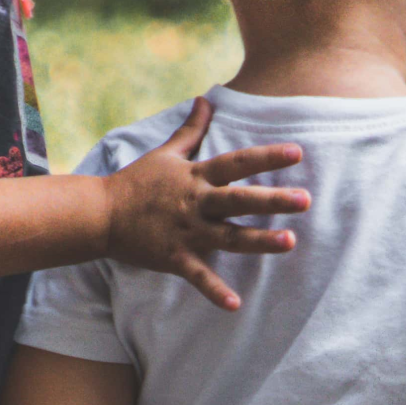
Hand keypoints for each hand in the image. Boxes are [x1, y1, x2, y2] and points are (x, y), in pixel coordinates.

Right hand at [103, 98, 309, 310]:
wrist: (99, 214)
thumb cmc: (135, 182)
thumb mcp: (165, 152)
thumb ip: (191, 129)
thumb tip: (205, 99)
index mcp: (196, 177)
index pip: (237, 163)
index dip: (266, 157)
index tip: (297, 153)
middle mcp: (195, 203)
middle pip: (239, 200)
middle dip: (273, 200)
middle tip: (305, 200)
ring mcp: (186, 232)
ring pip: (229, 237)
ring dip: (259, 241)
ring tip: (290, 243)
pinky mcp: (173, 257)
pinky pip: (198, 276)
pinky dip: (214, 291)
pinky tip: (235, 305)